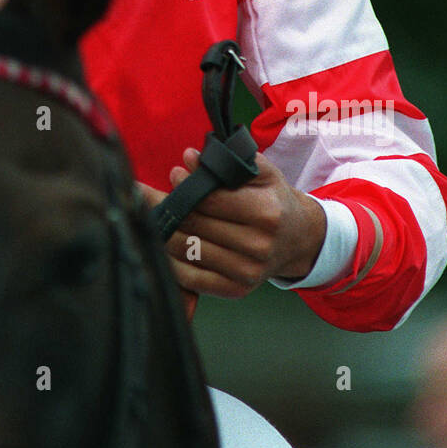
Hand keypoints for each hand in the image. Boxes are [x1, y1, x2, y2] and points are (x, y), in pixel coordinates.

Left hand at [139, 148, 326, 305]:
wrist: (298, 240)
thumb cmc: (274, 201)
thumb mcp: (261, 174)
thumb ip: (227, 163)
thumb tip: (189, 157)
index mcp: (265, 213)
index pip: (210, 201)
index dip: (185, 186)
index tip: (173, 174)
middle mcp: (256, 246)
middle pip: (194, 225)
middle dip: (165, 206)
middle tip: (148, 194)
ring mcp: (245, 272)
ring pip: (186, 250)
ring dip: (163, 232)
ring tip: (155, 215)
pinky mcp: (235, 290)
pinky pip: (190, 278)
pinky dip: (171, 260)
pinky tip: (163, 243)